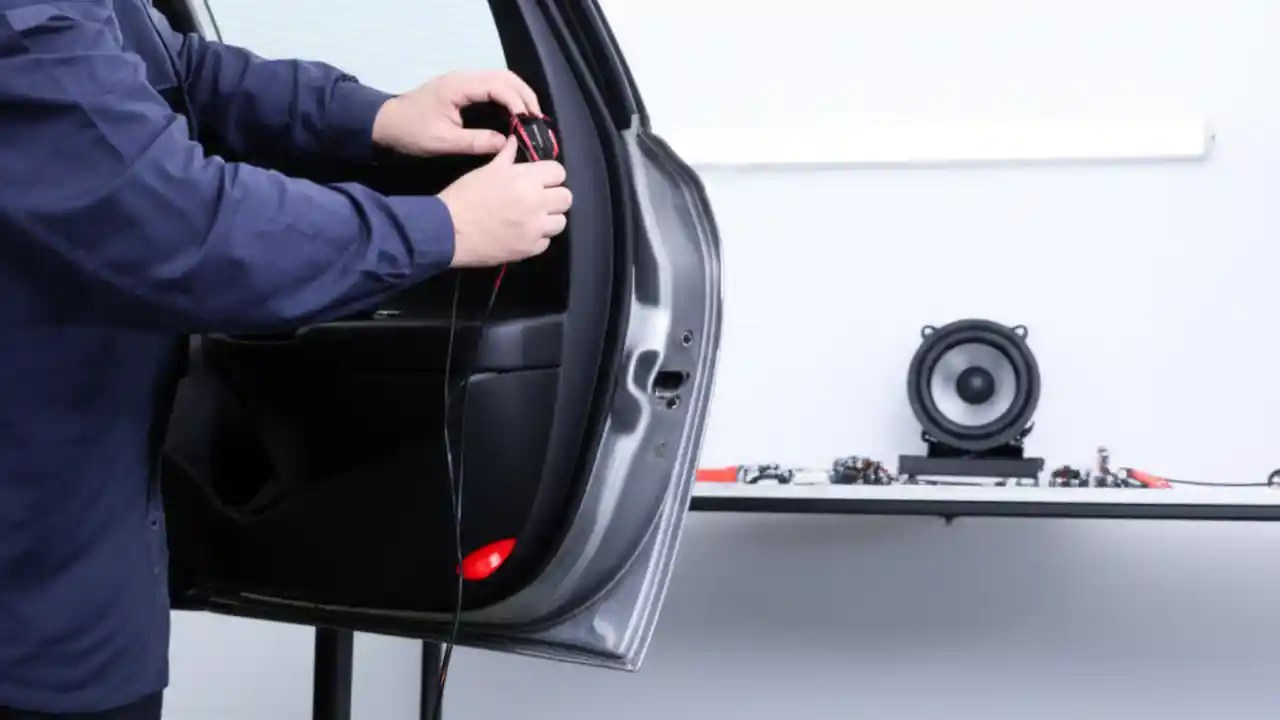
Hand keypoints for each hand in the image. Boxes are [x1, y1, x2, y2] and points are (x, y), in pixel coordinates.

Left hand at [373, 70, 540, 156]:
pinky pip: (493, 86)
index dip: (518, 103)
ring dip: (519, 95)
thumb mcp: (443, 142)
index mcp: (459, 86)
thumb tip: (505, 144)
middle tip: (538, 120)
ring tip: (532, 118)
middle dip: (525, 96)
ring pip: (501, 79)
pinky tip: (516, 115)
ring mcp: (464, 81)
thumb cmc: (411, 133)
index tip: (529, 124)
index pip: (498, 86)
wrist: (386, 124)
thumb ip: (476, 142)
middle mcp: (464, 78)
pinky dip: (509, 97)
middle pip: (505, 77)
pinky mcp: (463, 88)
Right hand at [439, 138, 571, 267]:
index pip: (559, 172)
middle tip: (539, 199)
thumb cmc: (464, 196)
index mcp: (526, 179)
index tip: (541, 180)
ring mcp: (535, 228)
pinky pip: (546, 242)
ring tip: (532, 218)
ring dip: (549, 219)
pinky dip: (537, 238)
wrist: (448, 231)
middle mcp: (536, 203)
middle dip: (554, 196)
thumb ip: (506, 157)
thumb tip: (514, 141)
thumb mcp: (485, 171)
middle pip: (566, 197)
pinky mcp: (529, 249)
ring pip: (560, 221)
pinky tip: (522, 233)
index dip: (551, 175)